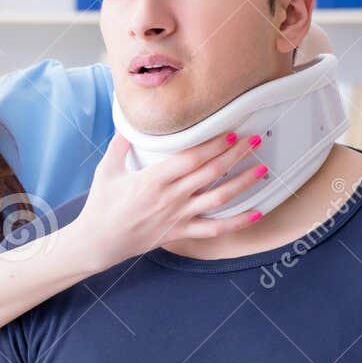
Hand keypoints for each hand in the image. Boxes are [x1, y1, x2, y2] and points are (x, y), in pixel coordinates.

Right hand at [68, 129, 269, 272]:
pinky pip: (214, 229)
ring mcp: (178, 217)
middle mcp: (170, 198)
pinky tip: (256, 213)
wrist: (98, 241)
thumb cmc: (102, 205)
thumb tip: (129, 121)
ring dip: (242, 184)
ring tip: (262, 170)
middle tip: (255, 140)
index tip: (230, 132)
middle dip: (235, 155)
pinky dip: (237, 223)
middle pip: (210, 174)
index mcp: (153, 180)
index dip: (212, 146)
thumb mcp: (106, 170)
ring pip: (217, 200)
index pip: (190, 160)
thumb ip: (120, 144)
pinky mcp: (181, 232)